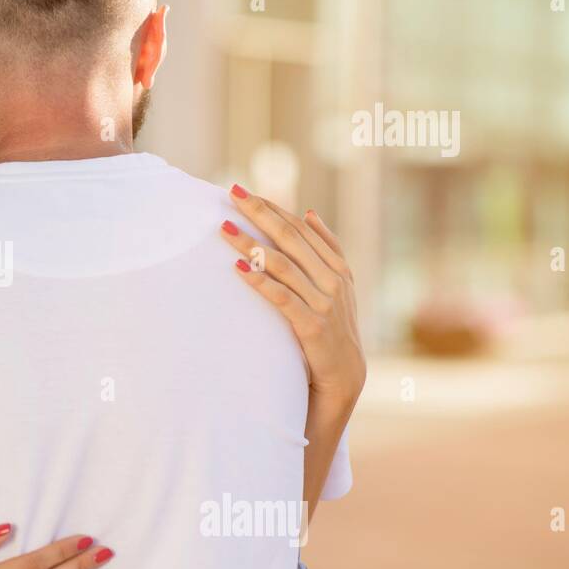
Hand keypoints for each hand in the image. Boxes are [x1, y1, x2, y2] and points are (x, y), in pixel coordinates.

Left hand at [219, 183, 366, 412]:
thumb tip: (309, 212)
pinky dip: (260, 281)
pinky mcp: (312, 326)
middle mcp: (332, 280)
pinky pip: (282, 298)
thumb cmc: (332, 328)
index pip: (300, 228)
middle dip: (259, 214)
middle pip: (291, 238)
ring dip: (251, 244)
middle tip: (231, 194)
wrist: (345, 376)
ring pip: (282, 264)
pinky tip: (238, 268)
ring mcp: (324, 303)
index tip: (244, 192)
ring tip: (223, 229)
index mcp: (337, 267)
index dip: (272, 208)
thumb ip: (326, 250)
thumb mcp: (336, 286)